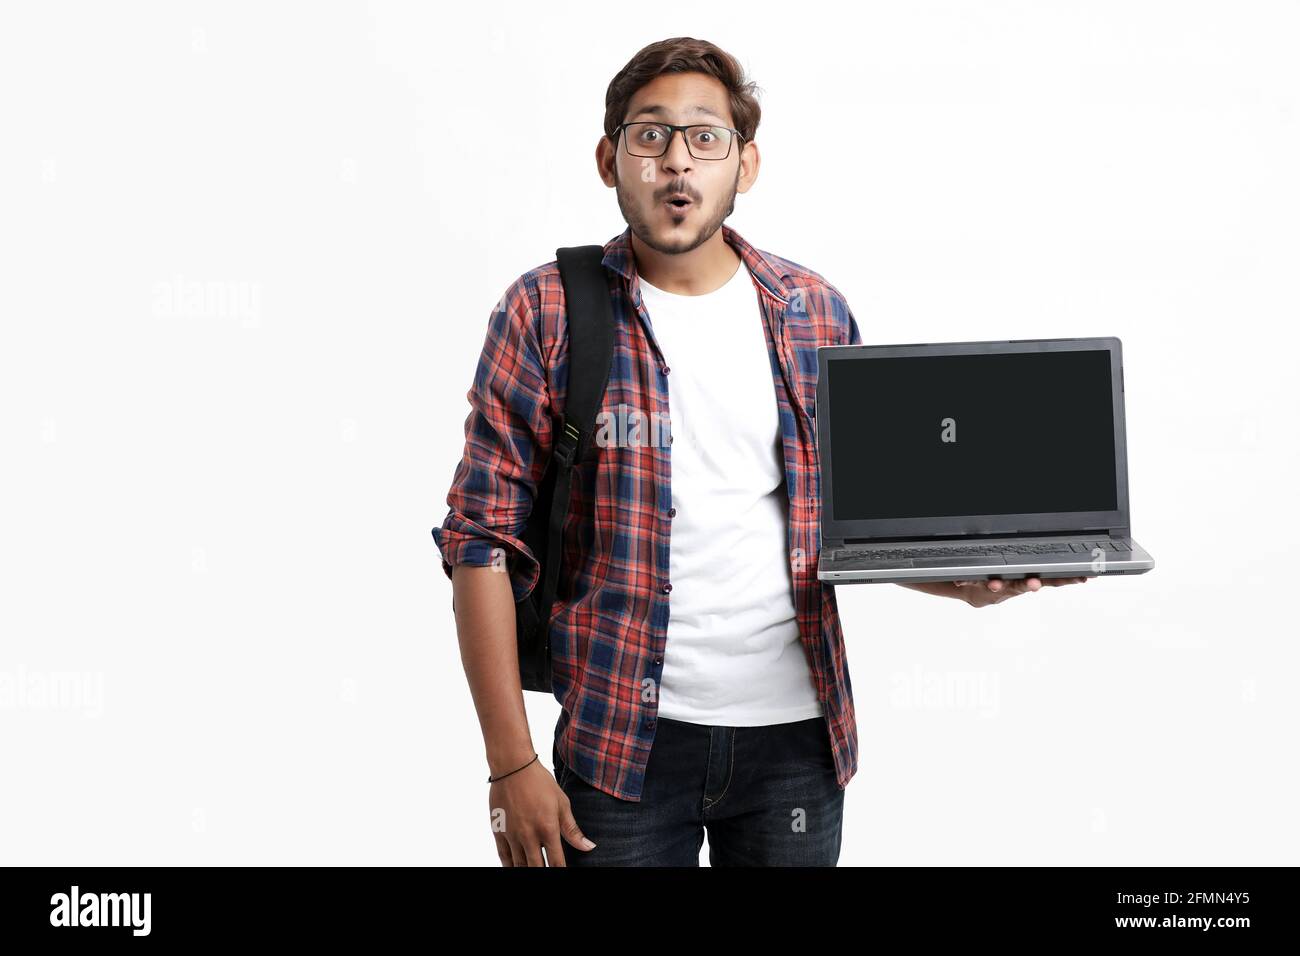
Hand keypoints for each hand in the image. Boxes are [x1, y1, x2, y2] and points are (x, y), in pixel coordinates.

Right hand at [488, 759, 596, 865]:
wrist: (513, 766)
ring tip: (533, 868)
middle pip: (536, 867)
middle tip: (547, 871)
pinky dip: (509, 866)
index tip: (564, 872)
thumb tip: (589, 847)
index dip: (561, 871)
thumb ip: (573, 829)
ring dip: (527, 870)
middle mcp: (529, 835)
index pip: (557, 862)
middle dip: (543, 873)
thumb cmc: (540, 782)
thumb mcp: (562, 803)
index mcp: (548, 828)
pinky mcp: (498, 831)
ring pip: (519, 865)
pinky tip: (514, 868)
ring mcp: (511, 834)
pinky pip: (503, 856)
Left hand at [954, 575, 1088, 607]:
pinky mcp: (977, 585)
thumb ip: (1052, 576)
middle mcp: (1014, 585)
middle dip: (1029, 584)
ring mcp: (996, 586)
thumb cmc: (1008, 582)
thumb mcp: (1031, 577)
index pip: (1051, 580)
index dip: (1065, 581)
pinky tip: (959, 580)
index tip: (1080, 579)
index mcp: (1030, 579)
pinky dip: (965, 580)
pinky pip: (970, 581)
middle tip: (1035, 584)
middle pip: (1024, 584)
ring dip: (996, 585)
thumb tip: (1084, 572)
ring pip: (997, 585)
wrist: (978, 594)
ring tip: (994, 584)